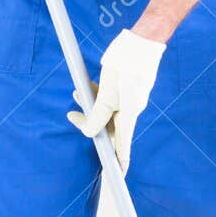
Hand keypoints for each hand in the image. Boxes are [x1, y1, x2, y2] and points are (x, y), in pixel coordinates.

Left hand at [68, 29, 166, 168]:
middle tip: (71, 115)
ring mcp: (132, 99)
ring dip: (92, 106)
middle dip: (90, 123)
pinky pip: (112, 100)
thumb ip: (98, 112)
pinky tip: (88, 86)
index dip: (120, 162)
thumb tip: (90, 132)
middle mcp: (132, 108)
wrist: (144, 38)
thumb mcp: (107, 88)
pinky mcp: (130, 89)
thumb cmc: (127, 61)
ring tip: (76, 93)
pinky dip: (99, 96)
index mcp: (129, 112)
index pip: (124, 145)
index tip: (117, 177)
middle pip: (110, 126)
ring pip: (109, 110)